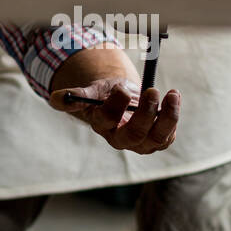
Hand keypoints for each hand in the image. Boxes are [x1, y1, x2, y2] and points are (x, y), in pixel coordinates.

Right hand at [49, 76, 180, 153]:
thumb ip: (75, 96)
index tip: (122, 88)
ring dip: (167, 117)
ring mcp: (142, 143)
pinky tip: (173, 99)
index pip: (106, 121)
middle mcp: (122, 139)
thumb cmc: (105, 95)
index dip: (114, 106)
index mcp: (103, 126)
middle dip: (145, 113)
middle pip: (134, 134)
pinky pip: (168, 135)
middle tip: (152, 91)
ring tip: (172, 94)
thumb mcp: (91, 92)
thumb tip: (56, 99)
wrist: (122, 99)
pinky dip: (173, 118)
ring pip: (157, 138)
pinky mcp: (158, 140)